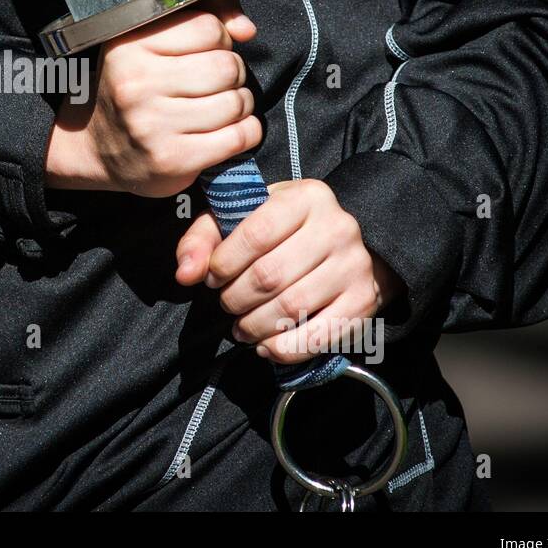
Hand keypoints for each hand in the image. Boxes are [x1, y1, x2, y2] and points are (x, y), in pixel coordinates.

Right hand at [45, 0, 261, 196]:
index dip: (219, 39)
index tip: (206, 52)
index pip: (208, 27)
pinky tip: (227, 130)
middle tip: (216, 83)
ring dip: (240, 104)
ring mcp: (152, 125)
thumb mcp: (151, 40)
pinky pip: (238, 137)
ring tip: (220, 106)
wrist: (97, 148)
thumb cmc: (136, 86)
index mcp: (129, 46)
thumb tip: (246, 29)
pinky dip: (245, 132)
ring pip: (236, 102)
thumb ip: (204, 14)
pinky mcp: (172, 159)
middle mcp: (136, 84)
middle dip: (233, 73)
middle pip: (226, 66)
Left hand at [174, 178, 403, 362]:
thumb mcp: (247, 216)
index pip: (255, 234)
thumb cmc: (287, 230)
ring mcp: (354, 266)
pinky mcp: (363, 302)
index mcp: (305, 198)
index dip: (224, 263)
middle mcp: (336, 228)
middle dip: (236, 299)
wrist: (354, 245)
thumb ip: (206, 236)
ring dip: (255, 326)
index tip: (213, 277)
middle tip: (227, 305)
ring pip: (291, 308)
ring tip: (242, 327)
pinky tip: (266, 345)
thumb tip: (185, 273)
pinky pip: (317, 336)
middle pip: (270, 276)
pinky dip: (283, 349)